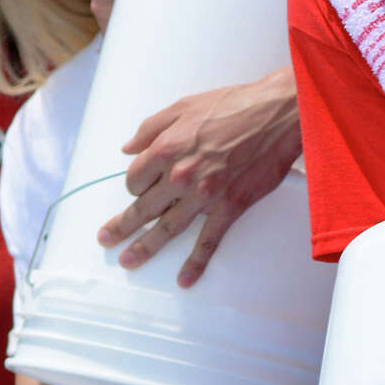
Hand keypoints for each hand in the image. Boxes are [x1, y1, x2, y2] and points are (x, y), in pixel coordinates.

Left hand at [96, 67, 302, 286]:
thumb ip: (150, 127)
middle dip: (123, 226)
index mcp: (166, 149)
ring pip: (167, 228)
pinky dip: (195, 263)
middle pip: (143, 208)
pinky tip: (184, 279)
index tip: (141, 186)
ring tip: (128, 260)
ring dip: (145, 247)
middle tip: (107, 239)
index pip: (135, 178)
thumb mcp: (184, 106)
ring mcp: (204, 196)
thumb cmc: (234, 105)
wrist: (277, 115)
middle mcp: (180, 176)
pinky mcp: (229, 208)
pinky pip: (207, 241)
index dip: (135, 183)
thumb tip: (128, 148)